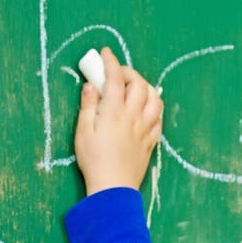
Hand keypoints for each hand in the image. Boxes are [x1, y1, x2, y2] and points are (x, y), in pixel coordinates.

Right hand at [74, 47, 162, 195]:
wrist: (112, 189)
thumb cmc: (93, 161)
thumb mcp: (82, 132)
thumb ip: (88, 106)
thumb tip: (91, 86)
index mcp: (114, 112)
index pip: (116, 77)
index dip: (111, 61)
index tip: (106, 53)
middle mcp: (133, 117)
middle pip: (139, 84)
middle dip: (129, 72)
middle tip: (118, 74)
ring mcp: (144, 130)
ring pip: (155, 100)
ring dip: (146, 88)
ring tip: (135, 89)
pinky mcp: (150, 143)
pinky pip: (159, 120)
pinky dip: (154, 109)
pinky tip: (146, 110)